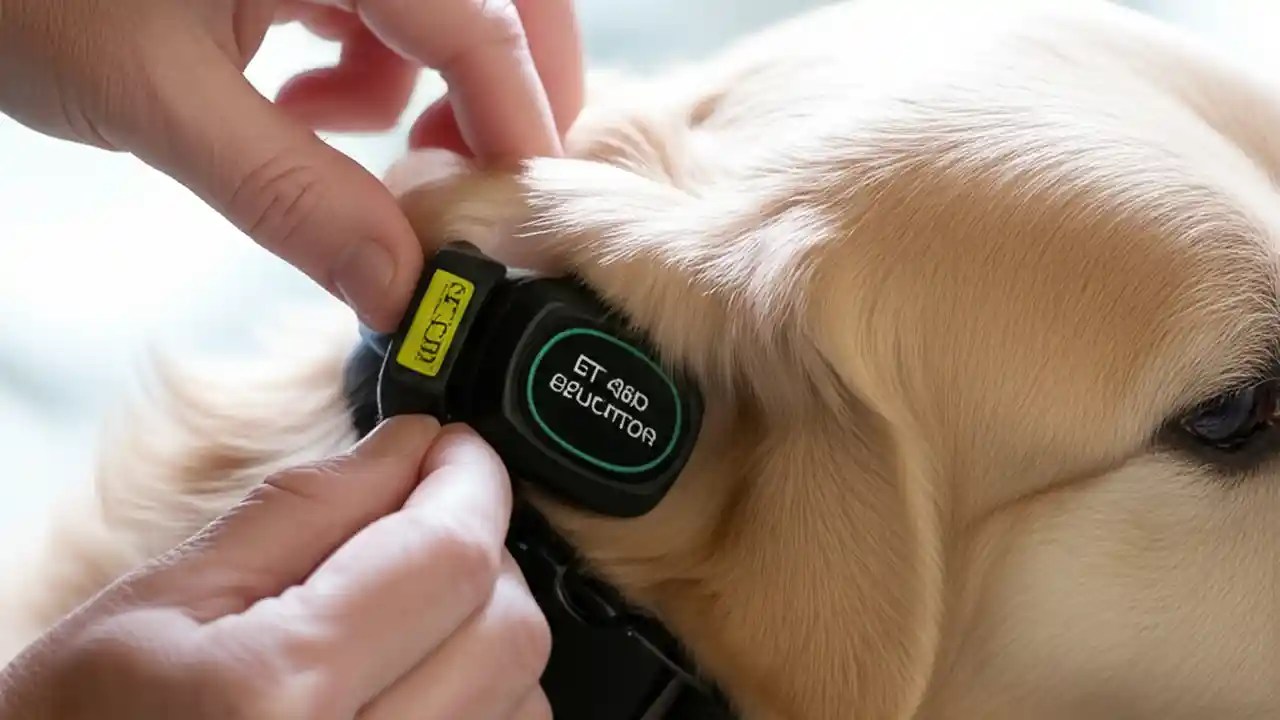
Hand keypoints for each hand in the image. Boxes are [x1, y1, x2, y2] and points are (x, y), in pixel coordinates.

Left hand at [0, 0, 582, 331]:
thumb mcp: (157, 99)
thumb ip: (291, 195)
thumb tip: (399, 288)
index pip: (480, 26)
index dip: (517, 127)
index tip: (524, 218)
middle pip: (492, 4)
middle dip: (495, 94)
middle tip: (469, 181)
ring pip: (435, 9)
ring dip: (413, 86)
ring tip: (325, 136)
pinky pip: (375, 4)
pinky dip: (358, 64)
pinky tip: (292, 101)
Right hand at [0, 418, 551, 718]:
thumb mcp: (169, 598)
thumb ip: (306, 509)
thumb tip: (412, 445)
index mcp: (282, 693)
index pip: (451, 556)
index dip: (471, 482)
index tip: (456, 450)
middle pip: (510, 631)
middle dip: (479, 553)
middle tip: (420, 522)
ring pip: (523, 697)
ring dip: (482, 631)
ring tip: (398, 612)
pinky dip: (480, 697)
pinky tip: (408, 677)